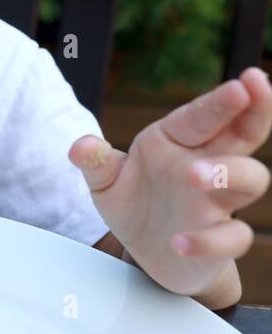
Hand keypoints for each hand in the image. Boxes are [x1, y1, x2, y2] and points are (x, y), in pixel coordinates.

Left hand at [69, 66, 271, 302]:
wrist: (145, 252)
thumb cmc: (133, 203)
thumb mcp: (105, 180)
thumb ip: (95, 162)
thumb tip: (80, 146)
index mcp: (175, 141)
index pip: (200, 116)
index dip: (220, 100)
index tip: (243, 81)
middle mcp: (204, 165)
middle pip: (243, 134)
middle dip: (254, 112)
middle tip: (252, 90)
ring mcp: (216, 202)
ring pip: (249, 179)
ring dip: (229, 173)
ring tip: (195, 175)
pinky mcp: (220, 241)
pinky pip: (231, 238)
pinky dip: (209, 240)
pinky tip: (180, 243)